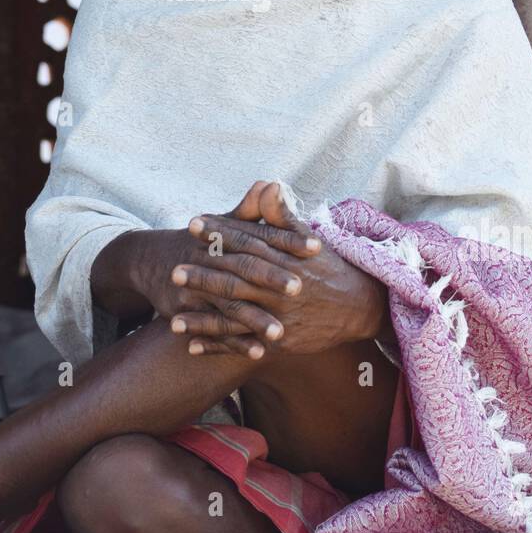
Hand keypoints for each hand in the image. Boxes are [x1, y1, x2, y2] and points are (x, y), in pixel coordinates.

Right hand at [91, 183, 304, 357]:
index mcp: (221, 237)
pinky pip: (213, 332)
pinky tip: (259, 353)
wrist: (151, 262)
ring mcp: (194, 290)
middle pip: (242, 270)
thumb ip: (251, 210)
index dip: (286, 241)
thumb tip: (271, 184)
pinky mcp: (186, 314)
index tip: (316, 247)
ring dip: (253, 320)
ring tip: (280, 333)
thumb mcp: (223, 224)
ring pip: (228, 306)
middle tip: (299, 288)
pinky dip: (235, 344)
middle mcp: (206, 261)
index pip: (257, 237)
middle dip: (269, 279)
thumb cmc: (200, 242)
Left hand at [172, 181, 389, 357]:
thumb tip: (268, 184)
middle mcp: (280, 289)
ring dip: (204, 320)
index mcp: (284, 259)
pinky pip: (243, 344)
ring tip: (173, 318)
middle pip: (238, 281)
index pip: (248, 241)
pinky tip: (190, 347)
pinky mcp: (279, 342)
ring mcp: (278, 318)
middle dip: (205, 276)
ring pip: (237, 318)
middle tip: (174, 270)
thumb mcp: (307, 238)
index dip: (220, 232)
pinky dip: (217, 347)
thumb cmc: (326, 267)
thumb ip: (281, 216)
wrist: (358, 306)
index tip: (194, 223)